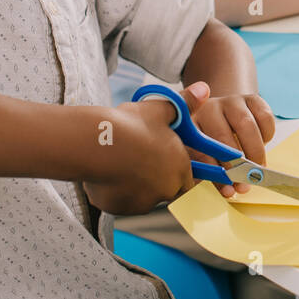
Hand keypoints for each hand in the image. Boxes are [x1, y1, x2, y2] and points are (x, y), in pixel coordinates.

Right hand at [83, 81, 209, 214]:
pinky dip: (117, 193)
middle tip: (140, 160)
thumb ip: (185, 104)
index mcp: (179, 168)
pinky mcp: (119, 209)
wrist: (93, 143)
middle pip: (166, 191)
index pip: (187, 179)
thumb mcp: (161, 110)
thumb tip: (204, 89)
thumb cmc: (130, 126)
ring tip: (121, 163)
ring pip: (143, 198)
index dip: (176, 170)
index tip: (163, 160)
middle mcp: (165, 190)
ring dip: (137, 187)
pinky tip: (108, 173)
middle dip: (156, 180)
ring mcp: (141, 203)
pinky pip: (122, 202)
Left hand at [188, 94, 275, 197]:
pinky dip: (267, 135)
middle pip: (223, 136)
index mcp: (191, 123)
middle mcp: (210, 108)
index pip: (201, 149)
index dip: (215, 172)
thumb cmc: (211, 139)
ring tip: (258, 170)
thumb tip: (226, 190)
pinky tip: (262, 144)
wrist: (224, 112)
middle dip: (237, 165)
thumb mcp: (201, 154)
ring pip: (247, 125)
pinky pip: (265, 117)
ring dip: (255, 152)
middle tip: (245, 184)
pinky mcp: (252, 98)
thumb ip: (208, 171)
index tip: (228, 190)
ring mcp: (232, 101)